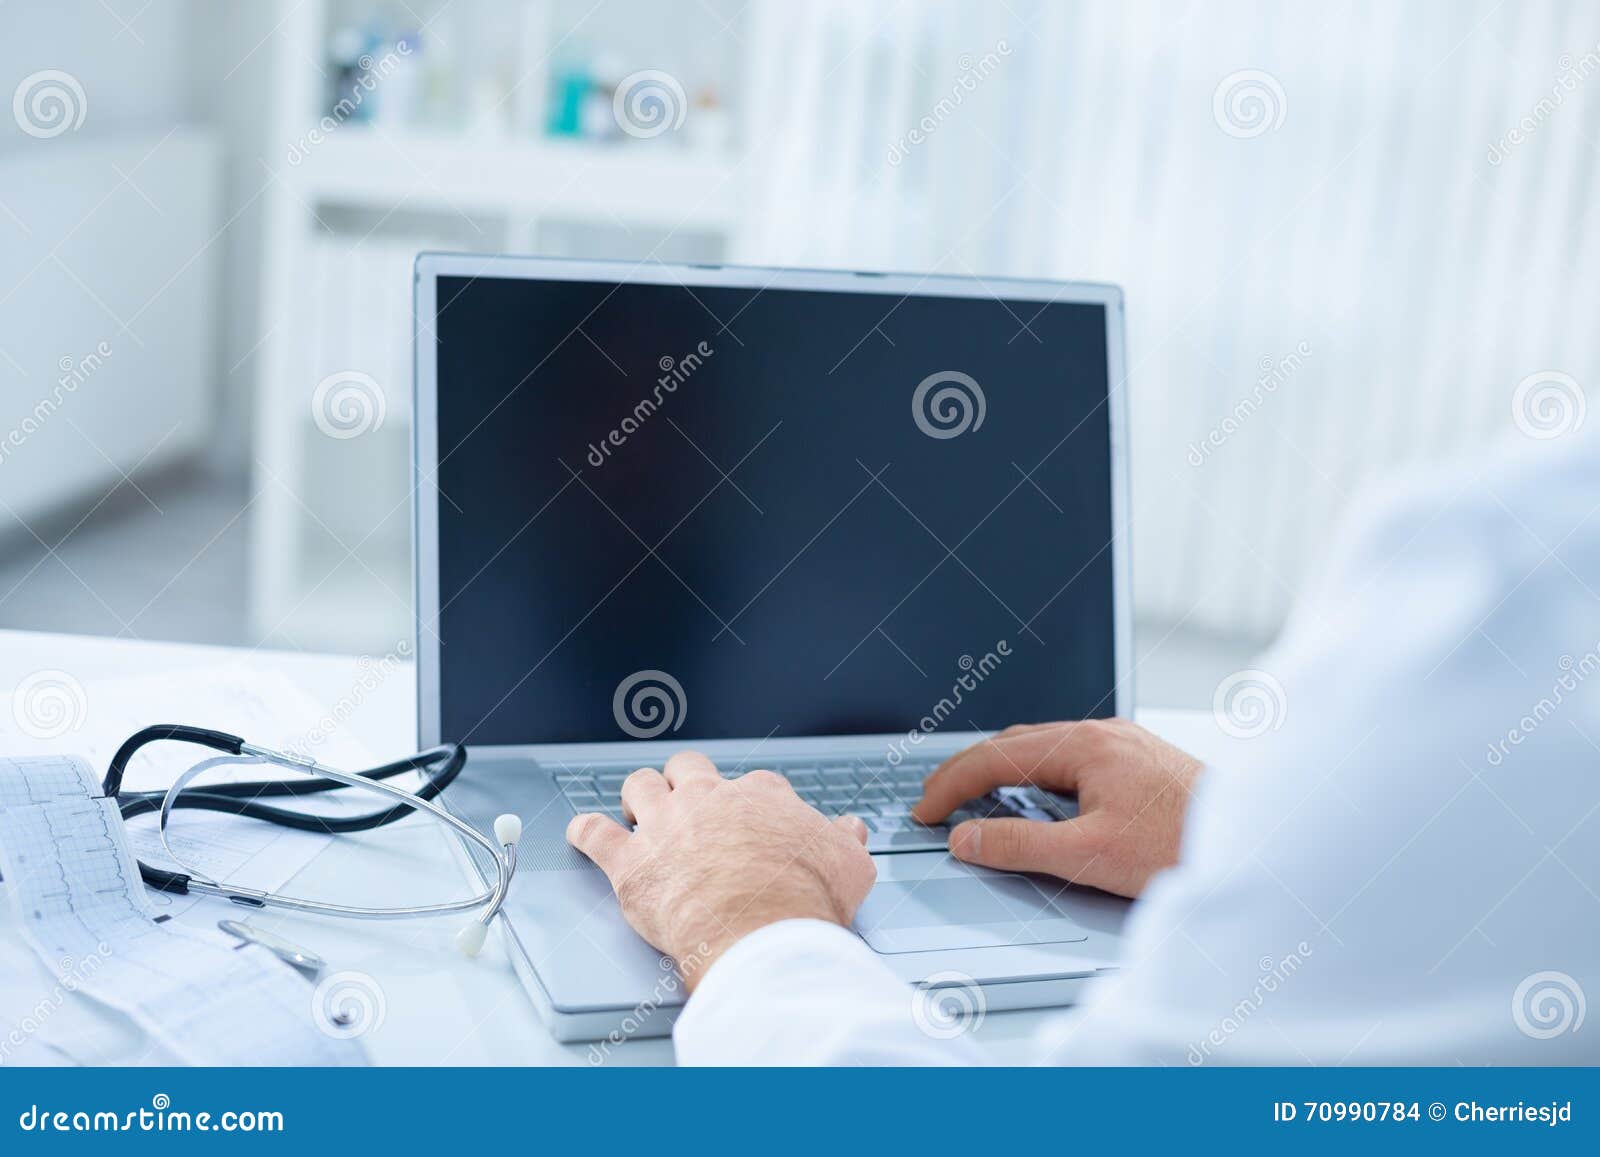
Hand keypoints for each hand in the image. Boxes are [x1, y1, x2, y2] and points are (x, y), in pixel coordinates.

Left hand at [565, 750, 876, 989]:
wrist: (760, 931)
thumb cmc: (804, 900)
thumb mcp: (849, 866)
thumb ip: (848, 843)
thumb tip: (852, 830)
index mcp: (760, 798)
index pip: (754, 783)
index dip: (749, 799)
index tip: (749, 814)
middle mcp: (709, 800)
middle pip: (689, 768)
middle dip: (686, 778)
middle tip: (686, 799)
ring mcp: (666, 826)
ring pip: (639, 787)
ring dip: (637, 796)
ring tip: (636, 808)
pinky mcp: (631, 863)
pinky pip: (594, 834)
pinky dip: (585, 831)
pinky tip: (582, 832)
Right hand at [911, 718, 1201, 896]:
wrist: (1254, 844)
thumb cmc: (1183, 847)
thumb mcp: (1087, 855)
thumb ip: (1018, 846)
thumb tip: (966, 839)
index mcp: (1085, 745)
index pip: (995, 757)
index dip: (951, 785)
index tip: (925, 811)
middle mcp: (1104, 734)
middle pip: (1016, 743)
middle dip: (970, 771)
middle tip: (938, 800)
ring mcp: (1125, 744)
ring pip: (1045, 748)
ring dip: (1004, 771)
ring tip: (977, 799)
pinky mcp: (1141, 762)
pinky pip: (1072, 757)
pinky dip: (1038, 775)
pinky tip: (1039, 799)